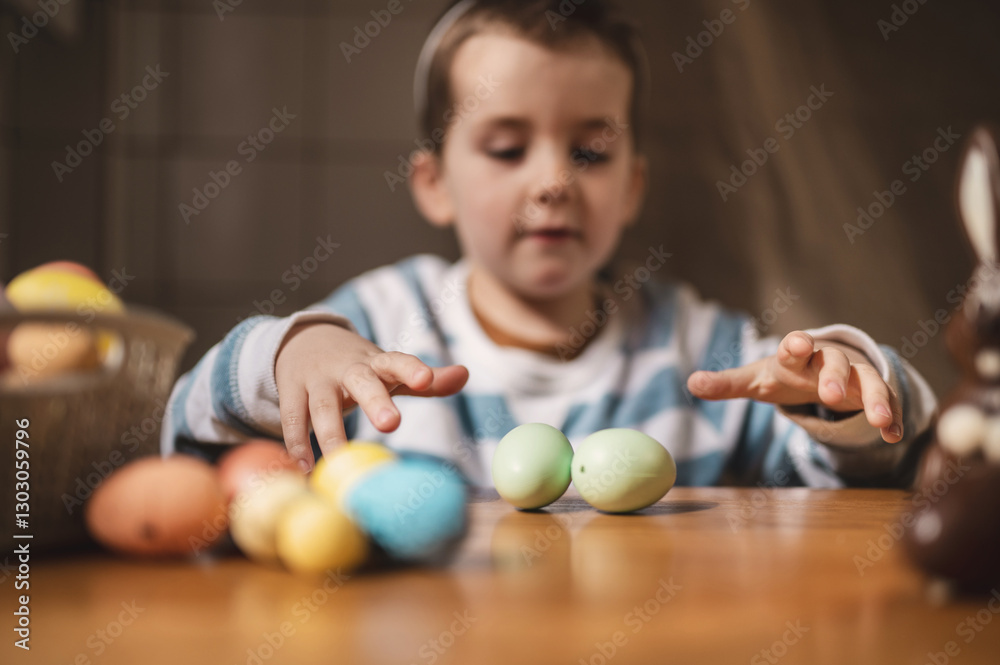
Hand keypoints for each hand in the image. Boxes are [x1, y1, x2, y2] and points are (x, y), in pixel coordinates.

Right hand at [274, 322, 468, 469]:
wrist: (305, 341)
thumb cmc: (361, 367)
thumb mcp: (391, 371)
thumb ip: (427, 379)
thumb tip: (466, 374)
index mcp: (378, 363)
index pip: (397, 361)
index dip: (412, 369)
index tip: (426, 379)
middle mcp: (348, 369)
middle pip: (361, 382)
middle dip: (376, 401)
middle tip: (391, 424)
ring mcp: (318, 379)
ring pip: (322, 406)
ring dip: (331, 434)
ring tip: (341, 462)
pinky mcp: (292, 390)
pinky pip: (294, 417)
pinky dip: (297, 443)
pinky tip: (305, 467)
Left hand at [686, 331, 902, 442]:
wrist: (821, 367)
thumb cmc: (785, 373)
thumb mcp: (756, 379)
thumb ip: (726, 383)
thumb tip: (691, 383)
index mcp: (796, 355)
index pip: (794, 346)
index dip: (795, 345)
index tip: (796, 345)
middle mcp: (828, 361)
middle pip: (836, 363)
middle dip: (836, 377)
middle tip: (831, 396)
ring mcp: (856, 376)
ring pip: (869, 382)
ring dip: (874, 400)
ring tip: (878, 421)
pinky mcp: (872, 395)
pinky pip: (888, 404)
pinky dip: (892, 417)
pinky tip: (893, 434)